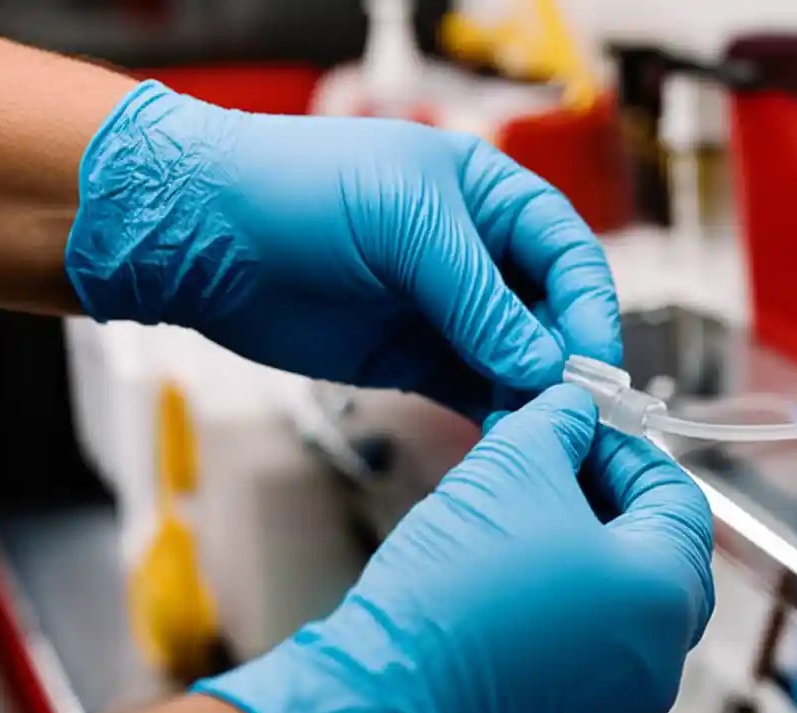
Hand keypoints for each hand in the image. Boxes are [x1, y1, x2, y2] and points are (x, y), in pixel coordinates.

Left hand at [65, 81, 620, 417]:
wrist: (203, 234)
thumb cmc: (301, 192)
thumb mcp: (404, 226)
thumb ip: (478, 298)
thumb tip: (542, 363)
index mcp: (485, 195)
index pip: (565, 251)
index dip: (588, 303)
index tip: (593, 358)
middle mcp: (472, 253)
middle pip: (548, 311)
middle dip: (564, 358)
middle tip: (573, 409)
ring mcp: (441, 309)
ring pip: (513, 357)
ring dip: (532, 394)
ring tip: (543, 432)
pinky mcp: (408, 358)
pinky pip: (469, 388)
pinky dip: (491, 412)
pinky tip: (505, 436)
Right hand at [195, 385, 714, 712]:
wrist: (389, 687)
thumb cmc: (455, 593)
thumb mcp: (512, 468)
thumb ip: (558, 424)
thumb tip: (571, 411)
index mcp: (667, 592)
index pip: (678, 496)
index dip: (624, 447)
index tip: (581, 425)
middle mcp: (657, 653)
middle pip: (649, 544)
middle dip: (596, 488)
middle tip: (548, 456)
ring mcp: (619, 690)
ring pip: (614, 591)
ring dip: (572, 532)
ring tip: (513, 496)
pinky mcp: (571, 707)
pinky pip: (582, 632)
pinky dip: (556, 585)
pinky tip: (503, 553)